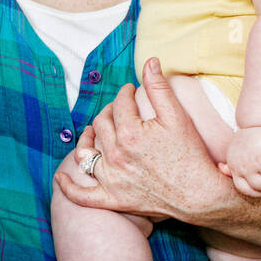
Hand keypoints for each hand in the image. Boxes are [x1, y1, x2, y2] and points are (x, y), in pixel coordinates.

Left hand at [52, 57, 231, 223]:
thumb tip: (149, 61)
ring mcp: (111, 179)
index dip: (124, 92)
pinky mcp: (113, 199)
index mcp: (130, 133)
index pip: (119, 104)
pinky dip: (69, 187)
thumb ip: (159, 88)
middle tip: (119, 109)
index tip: (130, 90)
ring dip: (86, 138)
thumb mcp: (177, 117)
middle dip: (109, 111)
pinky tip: (60, 177)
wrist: (200, 196)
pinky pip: (82, 196)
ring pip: (86, 153)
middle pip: (101, 124)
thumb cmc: (191, 155)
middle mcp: (115, 155)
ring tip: (92, 131)